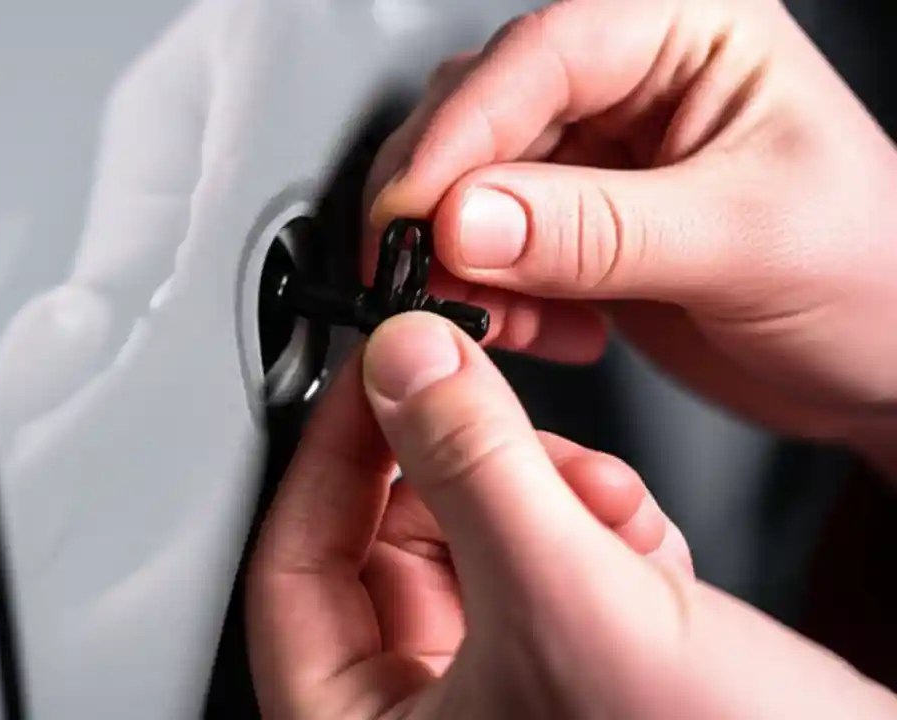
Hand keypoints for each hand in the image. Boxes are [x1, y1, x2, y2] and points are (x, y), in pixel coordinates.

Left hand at [246, 313, 896, 718]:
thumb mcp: (568, 598)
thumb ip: (470, 465)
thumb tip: (400, 363)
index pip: (291, 572)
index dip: (328, 459)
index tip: (371, 376)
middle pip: (389, 547)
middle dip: (462, 470)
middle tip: (488, 403)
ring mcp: (503, 704)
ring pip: (477, 546)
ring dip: (541, 493)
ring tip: (597, 493)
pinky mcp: (576, 680)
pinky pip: (545, 571)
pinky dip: (592, 532)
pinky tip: (638, 536)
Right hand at [364, 0, 896, 475]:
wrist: (889, 366)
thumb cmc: (875, 275)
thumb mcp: (743, 243)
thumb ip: (597, 230)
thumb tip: (463, 220)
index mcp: (690, 32)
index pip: (542, 55)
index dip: (463, 132)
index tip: (412, 211)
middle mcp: (632, 83)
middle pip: (483, 112)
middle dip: (441, 202)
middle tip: (424, 274)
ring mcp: (595, 159)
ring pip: (468, 184)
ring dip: (457, 260)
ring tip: (497, 317)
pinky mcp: (572, 229)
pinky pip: (486, 249)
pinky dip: (489, 297)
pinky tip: (541, 331)